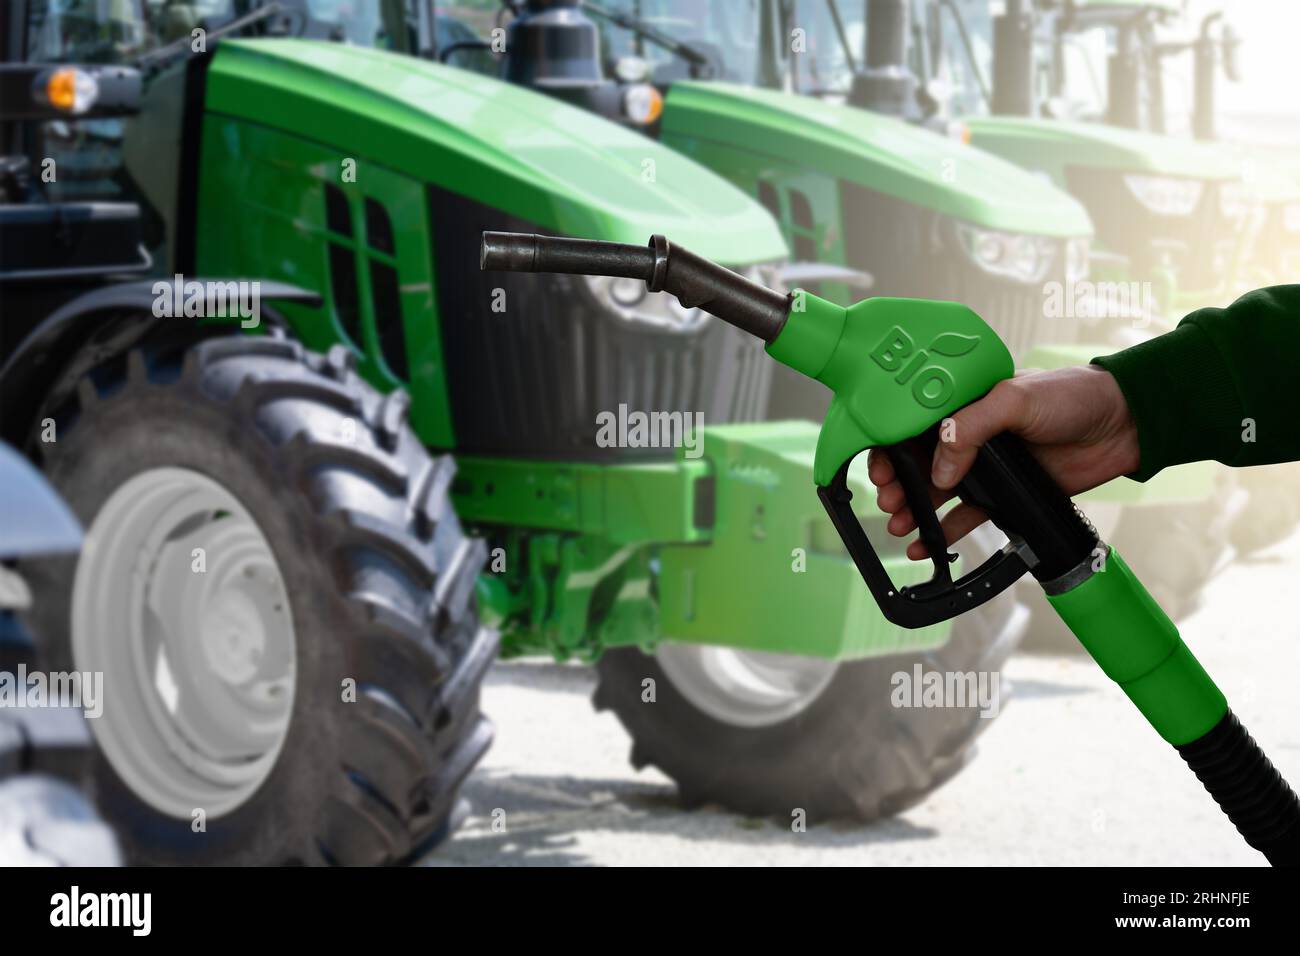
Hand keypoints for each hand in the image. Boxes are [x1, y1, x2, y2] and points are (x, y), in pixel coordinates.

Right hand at [867, 365, 1138, 559]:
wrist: (1123, 425)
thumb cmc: (1074, 395)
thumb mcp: (1016, 398)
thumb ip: (972, 426)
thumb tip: (940, 464)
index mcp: (965, 402)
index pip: (914, 423)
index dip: (891, 446)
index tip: (880, 467)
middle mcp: (970, 434)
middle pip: (919, 463)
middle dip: (898, 484)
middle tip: (889, 500)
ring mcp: (987, 467)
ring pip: (938, 492)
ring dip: (915, 510)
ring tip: (900, 525)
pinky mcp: (1005, 494)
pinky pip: (967, 517)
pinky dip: (945, 532)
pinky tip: (925, 545)